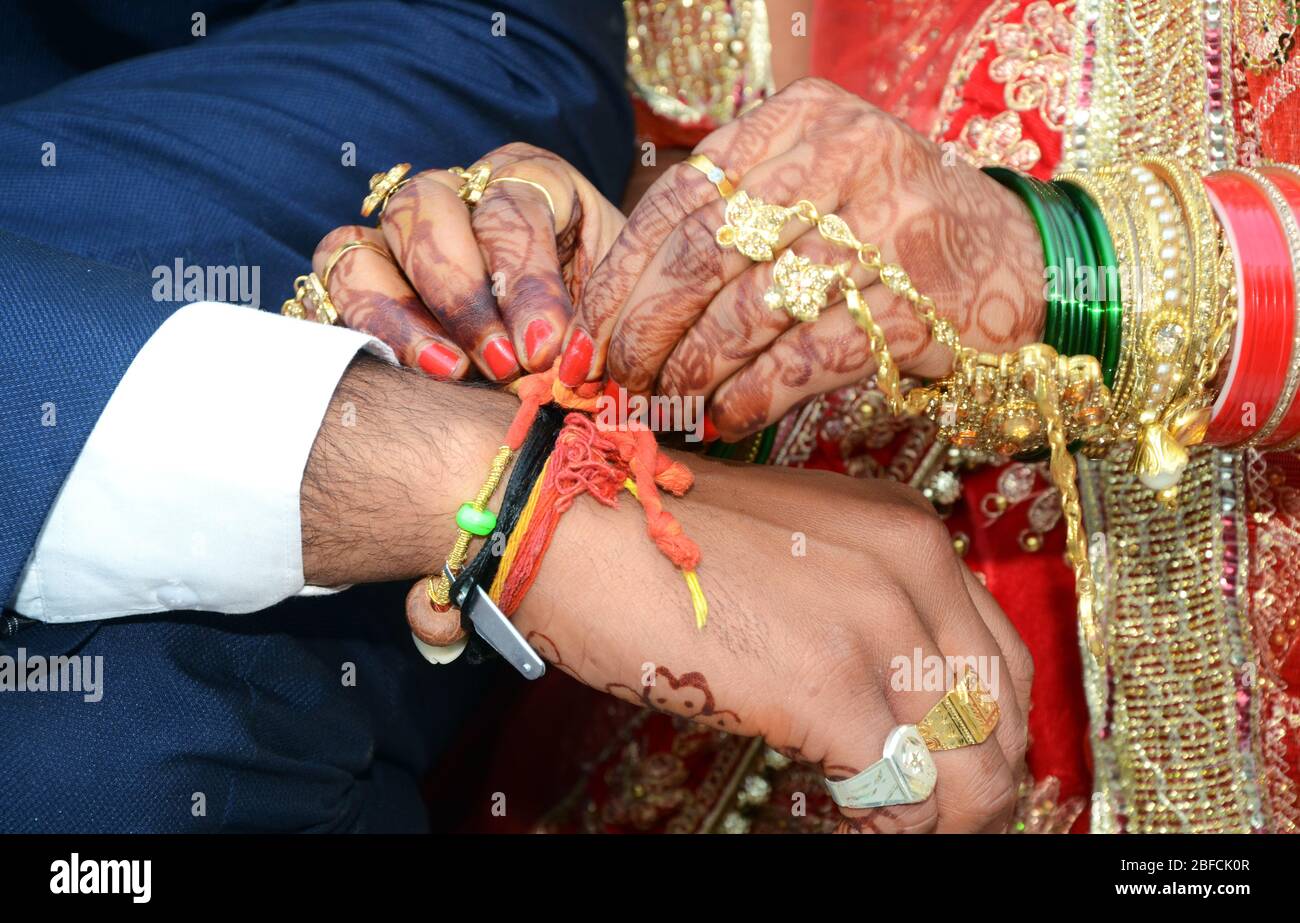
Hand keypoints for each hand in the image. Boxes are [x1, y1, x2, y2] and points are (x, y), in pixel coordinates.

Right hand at [313, 143, 625, 379]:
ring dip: (403, 314)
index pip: (513, 208)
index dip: (526, 280)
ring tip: (448, 372)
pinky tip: (396, 369)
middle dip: (463, 294)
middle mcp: (457, 194)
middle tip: (500, 364)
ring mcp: (399, 233)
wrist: (566, 363)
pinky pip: (337, 279)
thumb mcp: (611, 317)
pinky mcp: (361, 274)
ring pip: (370, 244)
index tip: (544, 350)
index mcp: (531, 185)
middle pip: (429, 210)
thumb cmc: (594, 332)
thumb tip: (574, 368)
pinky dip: (364, 324)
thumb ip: (596, 327)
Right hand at [506, 456, 1032, 832]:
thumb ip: (858, 604)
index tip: (956, 773)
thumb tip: (895, 700)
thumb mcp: (793, 549)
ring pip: (973, 766)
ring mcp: (873, 621)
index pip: (1002, 655)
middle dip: (980, 785)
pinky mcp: (827, 683)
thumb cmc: (658, 542)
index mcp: (906, 530)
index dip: (991, 731)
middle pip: (1000, 713)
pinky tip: (847, 822)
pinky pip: (906, 794)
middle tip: (937, 821)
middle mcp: (910, 564)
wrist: (571, 519)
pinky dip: (888, 828)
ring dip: (944, 818)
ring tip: (895, 829)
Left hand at [562, 78, 1045, 439]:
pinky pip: (803, 360)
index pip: (682, 197)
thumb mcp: (822, 180)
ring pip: (748, 311)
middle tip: (613, 377)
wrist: (1027, 261)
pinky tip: (724, 420)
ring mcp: (883, 231)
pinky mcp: (914, 306)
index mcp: (805, 121)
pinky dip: (751, 398)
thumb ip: (739, 207)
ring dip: (690, 371)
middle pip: (704, 254)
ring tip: (664, 405)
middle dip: (644, 329)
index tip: (589, 325)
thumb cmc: (897, 229)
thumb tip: (627, 292)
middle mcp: (844, 159)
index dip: (623, 272)